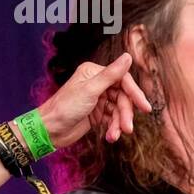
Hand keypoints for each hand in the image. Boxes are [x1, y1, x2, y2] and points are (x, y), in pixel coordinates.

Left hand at [38, 53, 152, 146]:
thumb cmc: (65, 107)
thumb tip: (128, 56)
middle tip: (127, 128)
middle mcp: (97, 83)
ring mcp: (97, 99)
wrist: (49, 130)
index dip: (135, 94)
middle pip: (122, 97)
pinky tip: (110, 137)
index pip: (123, 79)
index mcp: (94, 72)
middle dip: (125, 114)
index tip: (145, 108)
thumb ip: (111, 74)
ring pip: (118, 110)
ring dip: (119, 124)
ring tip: (115, 135)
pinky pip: (112, 119)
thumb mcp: (90, 90)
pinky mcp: (96, 113)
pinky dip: (113, 128)